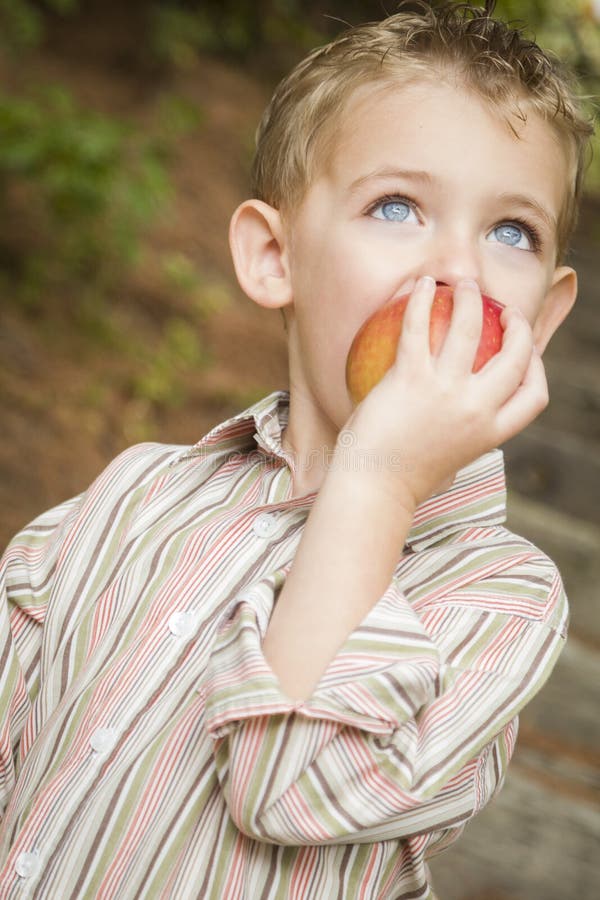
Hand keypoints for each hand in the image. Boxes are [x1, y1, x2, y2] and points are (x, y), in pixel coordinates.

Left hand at [341, 276, 548, 511]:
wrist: (373, 488)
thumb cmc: (403, 476)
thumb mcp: (449, 457)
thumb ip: (464, 432)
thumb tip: (461, 410)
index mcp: (491, 433)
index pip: (534, 398)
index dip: (538, 370)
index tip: (527, 352)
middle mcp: (477, 411)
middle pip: (516, 358)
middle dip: (519, 326)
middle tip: (504, 310)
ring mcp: (446, 393)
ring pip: (470, 329)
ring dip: (471, 299)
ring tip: (463, 284)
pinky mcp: (411, 379)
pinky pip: (420, 328)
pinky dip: (422, 301)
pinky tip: (421, 286)